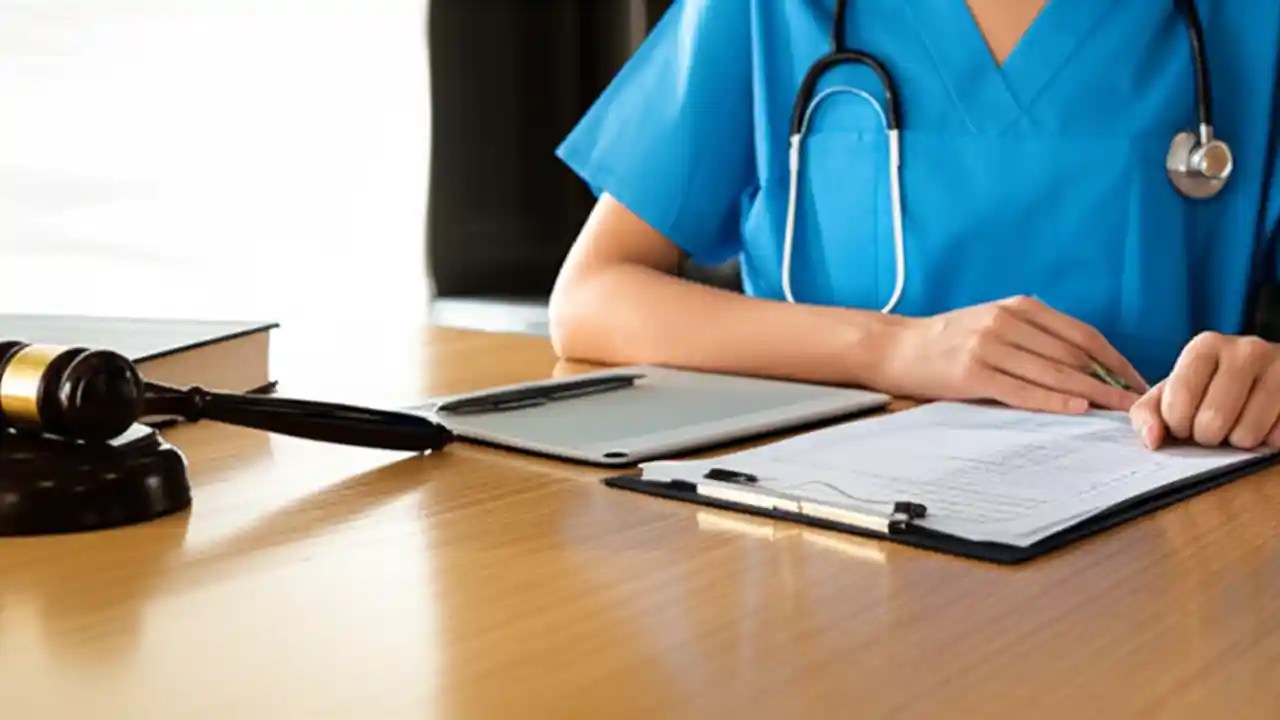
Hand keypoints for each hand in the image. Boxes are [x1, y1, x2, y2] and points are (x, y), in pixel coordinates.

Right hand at [882, 295, 1147, 412]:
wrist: (895, 346)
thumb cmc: (946, 340)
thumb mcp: (993, 322)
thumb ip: (1033, 335)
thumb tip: (1083, 364)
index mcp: (1019, 307)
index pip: (1082, 334)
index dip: (1114, 359)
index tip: (1136, 379)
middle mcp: (1007, 321)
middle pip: (1073, 354)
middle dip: (1110, 380)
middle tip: (1137, 402)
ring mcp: (989, 346)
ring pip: (1053, 372)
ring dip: (1091, 393)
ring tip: (1116, 411)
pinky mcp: (972, 372)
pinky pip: (1022, 389)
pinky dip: (1053, 399)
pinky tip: (1076, 408)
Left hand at [1129, 332, 1279, 449]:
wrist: (1263, 376)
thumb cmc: (1209, 388)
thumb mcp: (1172, 393)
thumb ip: (1148, 414)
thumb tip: (1152, 440)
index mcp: (1206, 346)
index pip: (1178, 403)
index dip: (1177, 426)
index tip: (1183, 422)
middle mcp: (1246, 349)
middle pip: (1212, 422)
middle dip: (1206, 437)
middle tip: (1212, 427)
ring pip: (1247, 435)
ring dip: (1236, 443)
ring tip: (1237, 425)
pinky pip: (1277, 439)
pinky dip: (1266, 443)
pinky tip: (1264, 425)